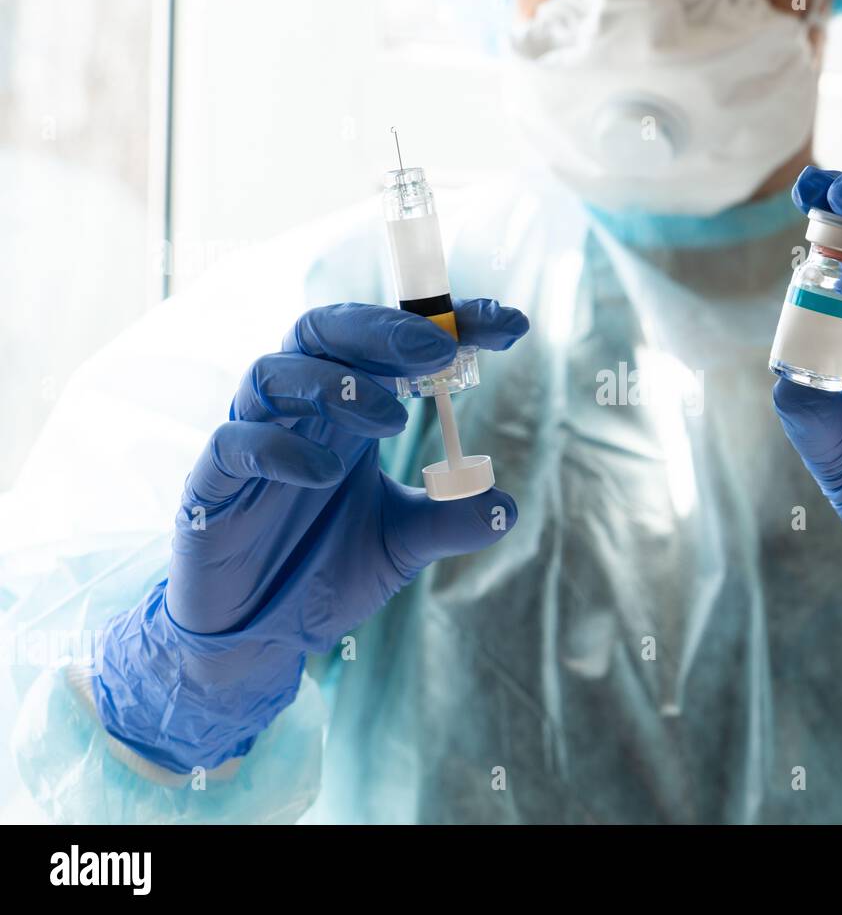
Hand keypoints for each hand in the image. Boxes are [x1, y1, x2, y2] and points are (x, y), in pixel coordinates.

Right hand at [94, 299, 528, 771]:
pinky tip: (325, 472)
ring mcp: (253, 441)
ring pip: (273, 372)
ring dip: (335, 384)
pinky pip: (234, 444)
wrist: (260, 636)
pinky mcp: (213, 484)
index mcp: (347, 411)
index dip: (449, 324)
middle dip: (383, 331)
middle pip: (325, 332)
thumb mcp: (400, 544)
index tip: (510, 325)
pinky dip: (279, 448)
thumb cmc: (322, 569)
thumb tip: (507, 506)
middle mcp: (299, 412)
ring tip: (391, 421)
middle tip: (441, 350)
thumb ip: (449, 520)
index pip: (392, 344)